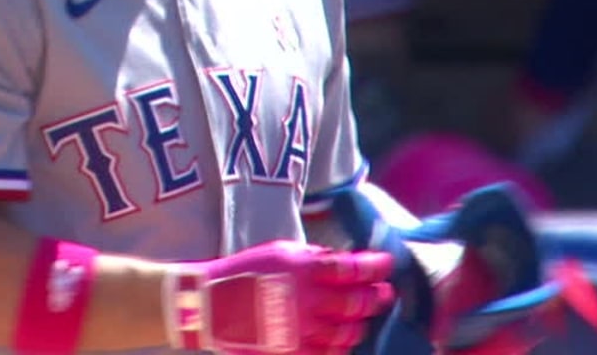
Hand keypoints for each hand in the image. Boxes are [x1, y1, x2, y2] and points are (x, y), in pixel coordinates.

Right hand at [164, 240, 395, 354]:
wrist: (210, 305)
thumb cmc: (246, 272)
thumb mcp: (281, 252)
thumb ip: (314, 258)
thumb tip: (345, 262)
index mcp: (303, 270)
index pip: (350, 268)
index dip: (374, 266)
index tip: (386, 264)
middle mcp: (305, 301)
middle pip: (354, 302)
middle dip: (374, 297)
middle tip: (384, 293)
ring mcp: (299, 330)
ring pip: (346, 331)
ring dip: (360, 323)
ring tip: (364, 317)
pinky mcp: (291, 352)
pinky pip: (328, 353)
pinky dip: (340, 346)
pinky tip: (344, 339)